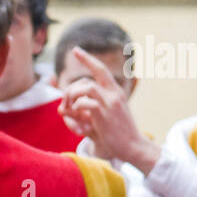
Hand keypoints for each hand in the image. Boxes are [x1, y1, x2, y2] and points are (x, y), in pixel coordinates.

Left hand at [57, 48, 160, 172]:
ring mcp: (110, 103)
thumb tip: (61, 110)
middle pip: (87, 80)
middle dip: (70, 89)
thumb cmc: (117, 134)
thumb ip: (85, 111)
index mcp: (115, 92)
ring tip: (67, 109)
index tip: (75, 50)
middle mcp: (114, 94)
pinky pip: (84, 104)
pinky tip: (78, 120)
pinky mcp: (104, 114)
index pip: (100, 70)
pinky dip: (76, 109)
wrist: (134, 147)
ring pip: (85, 88)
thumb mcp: (103, 118)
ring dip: (71, 96)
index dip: (87, 59)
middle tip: (64, 103)